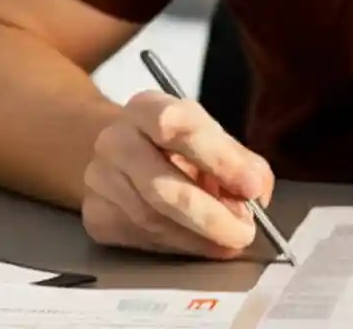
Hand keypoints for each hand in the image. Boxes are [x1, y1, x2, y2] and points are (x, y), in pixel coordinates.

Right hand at [81, 91, 274, 258]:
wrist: (122, 150)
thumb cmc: (175, 143)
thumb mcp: (211, 135)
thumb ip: (240, 160)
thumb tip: (257, 192)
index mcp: (148, 108)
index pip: (178, 129)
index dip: (220, 160)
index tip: (251, 188)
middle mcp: (116, 140)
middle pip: (161, 186)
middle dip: (210, 216)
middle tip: (244, 233)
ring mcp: (99, 178)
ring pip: (151, 219)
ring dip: (197, 237)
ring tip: (228, 240)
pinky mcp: (95, 214)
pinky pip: (141, 238)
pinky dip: (178, 244)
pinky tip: (197, 241)